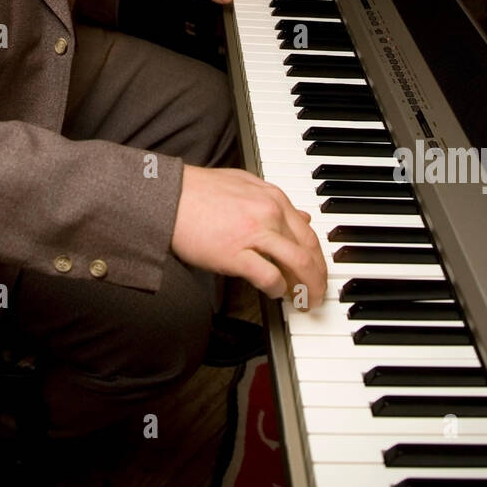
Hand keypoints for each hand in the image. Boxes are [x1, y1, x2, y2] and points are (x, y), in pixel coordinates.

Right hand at [171, 165, 326, 306]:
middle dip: (319, 278)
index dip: (318, 258)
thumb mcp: (245, 184)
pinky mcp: (236, 253)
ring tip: (305, 302)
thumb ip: (274, 201)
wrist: (168, 196)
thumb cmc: (198, 191)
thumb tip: (302, 217)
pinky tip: (275, 294)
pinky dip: (278, 290)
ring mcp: (255, 233)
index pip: (309, 233)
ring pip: (298, 265)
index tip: (317, 272)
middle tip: (318, 294)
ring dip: (307, 288)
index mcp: (273, 197)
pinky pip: (270, 277)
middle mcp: (270, 213)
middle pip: (309, 251)